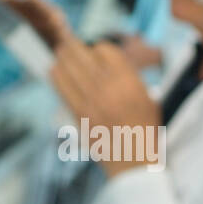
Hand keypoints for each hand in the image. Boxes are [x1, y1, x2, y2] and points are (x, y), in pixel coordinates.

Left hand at [0, 0, 162, 176]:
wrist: (134, 159)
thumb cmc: (144, 129)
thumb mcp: (148, 97)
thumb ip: (129, 77)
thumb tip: (105, 61)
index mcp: (128, 80)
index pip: (105, 49)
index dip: (99, 49)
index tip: (97, 52)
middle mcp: (108, 87)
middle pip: (82, 54)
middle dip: (74, 47)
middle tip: (69, 43)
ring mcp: (91, 100)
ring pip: (68, 67)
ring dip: (63, 57)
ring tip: (61, 53)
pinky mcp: (78, 114)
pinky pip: (61, 87)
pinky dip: (56, 75)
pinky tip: (54, 70)